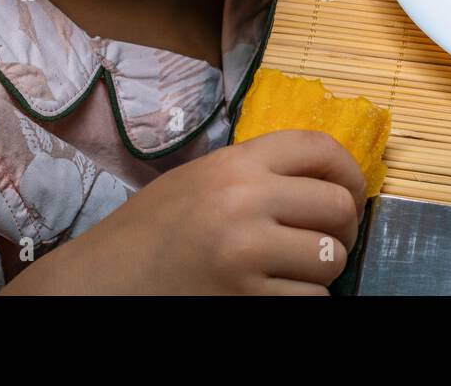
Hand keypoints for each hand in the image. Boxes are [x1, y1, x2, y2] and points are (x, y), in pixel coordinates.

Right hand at [0, 130, 365, 294]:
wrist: (98, 286)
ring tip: (288, 271)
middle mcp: (244, 202)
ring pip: (331, 260)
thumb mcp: (200, 180)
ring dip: (320, 272)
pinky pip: (311, 302)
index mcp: (234, 164)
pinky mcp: (246, 302)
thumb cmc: (151, 233)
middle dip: (342, 228)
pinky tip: (270, 295)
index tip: (352, 194)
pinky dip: (301, 302)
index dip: (350, 172)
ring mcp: (246, 255)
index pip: (320, 147)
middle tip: (325, 241)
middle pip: (338, 206)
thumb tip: (329, 179)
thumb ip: (258, 172)